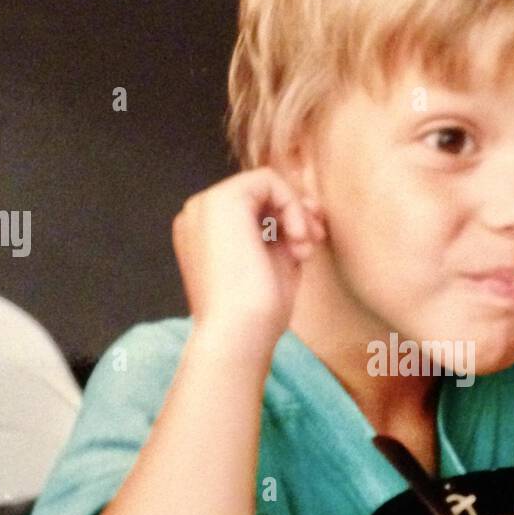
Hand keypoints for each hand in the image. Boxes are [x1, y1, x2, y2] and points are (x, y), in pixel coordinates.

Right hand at [172, 167, 326, 357]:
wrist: (238, 335)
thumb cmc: (257, 315)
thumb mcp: (274, 265)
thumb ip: (282, 234)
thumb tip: (307, 206)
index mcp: (204, 234)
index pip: (252, 209)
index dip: (287, 219)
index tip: (308, 247)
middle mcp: (198, 215)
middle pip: (259, 193)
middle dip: (296, 213)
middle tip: (315, 241)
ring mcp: (204, 205)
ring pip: (265, 184)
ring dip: (295, 211)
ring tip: (304, 248)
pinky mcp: (221, 200)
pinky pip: (268, 179)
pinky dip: (291, 205)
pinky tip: (297, 237)